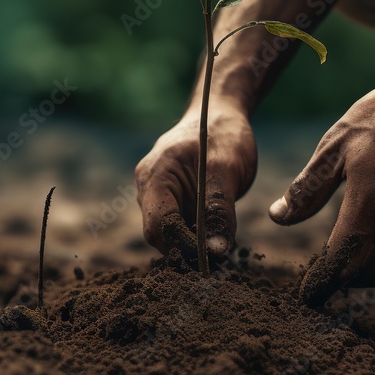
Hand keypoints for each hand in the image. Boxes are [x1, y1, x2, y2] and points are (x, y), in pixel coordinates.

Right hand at [135, 101, 257, 256]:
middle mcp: (149, 188)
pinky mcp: (172, 199)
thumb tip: (216, 251)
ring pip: (171, 233)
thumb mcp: (226, 170)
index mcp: (155, 176)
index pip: (159, 225)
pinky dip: (197, 235)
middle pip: (160, 233)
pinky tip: (217, 236)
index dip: (182, 246)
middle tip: (220, 260)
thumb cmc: (222, 134)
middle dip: (187, 249)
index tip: (212, 258)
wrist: (220, 114)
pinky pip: (180, 225)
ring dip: (194, 244)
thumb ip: (219, 210)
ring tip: (222, 247)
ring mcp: (158, 194)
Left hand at [269, 76, 374, 305]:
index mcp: (371, 208)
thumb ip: (308, 189)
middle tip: (338, 265)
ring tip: (368, 238)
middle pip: (373, 273)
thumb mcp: (337, 145)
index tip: (311, 292)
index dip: (323, 282)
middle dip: (351, 275)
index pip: (341, 265)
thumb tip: (279, 217)